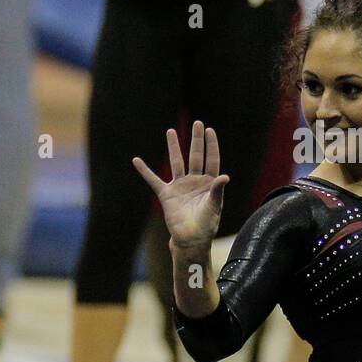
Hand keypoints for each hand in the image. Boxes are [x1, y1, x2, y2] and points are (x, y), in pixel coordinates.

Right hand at [132, 120, 229, 248]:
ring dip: (173, 147)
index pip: (211, 159)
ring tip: (170, 130)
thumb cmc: (206, 225)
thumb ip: (217, 191)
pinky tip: (137, 160)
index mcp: (209, 183)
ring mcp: (180, 186)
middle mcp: (195, 181)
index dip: (211, 145)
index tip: (209, 130)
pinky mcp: (166, 194)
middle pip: (195, 156)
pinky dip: (145, 171)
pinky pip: (153, 180)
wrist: (191, 239)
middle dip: (196, 140)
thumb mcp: (214, 206)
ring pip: (176, 162)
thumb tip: (225, 176)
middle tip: (197, 122)